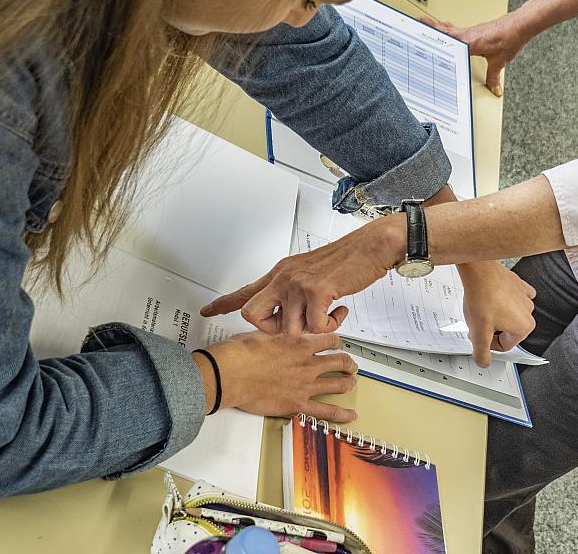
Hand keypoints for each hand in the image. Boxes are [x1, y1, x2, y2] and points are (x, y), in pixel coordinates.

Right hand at [194, 331, 358, 421]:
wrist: (229, 373)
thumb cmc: (240, 354)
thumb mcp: (262, 334)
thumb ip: (276, 335)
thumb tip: (275, 333)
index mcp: (299, 343)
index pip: (329, 339)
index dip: (336, 341)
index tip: (337, 343)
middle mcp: (307, 363)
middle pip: (340, 361)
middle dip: (348, 363)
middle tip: (351, 365)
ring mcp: (305, 385)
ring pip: (339, 384)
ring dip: (349, 383)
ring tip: (352, 383)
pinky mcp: (298, 404)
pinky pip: (326, 411)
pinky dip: (341, 414)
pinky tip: (349, 415)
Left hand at [201, 219, 401, 336]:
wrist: (370, 247)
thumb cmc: (346, 261)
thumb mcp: (310, 273)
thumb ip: (293, 291)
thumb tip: (288, 315)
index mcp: (280, 273)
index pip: (244, 291)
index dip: (223, 304)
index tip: (207, 310)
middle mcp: (283, 277)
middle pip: (252, 315)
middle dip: (270, 330)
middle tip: (294, 326)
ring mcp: (297, 284)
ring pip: (288, 329)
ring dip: (310, 331)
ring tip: (328, 315)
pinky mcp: (316, 292)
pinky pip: (314, 328)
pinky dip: (329, 327)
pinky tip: (338, 312)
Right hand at [422, 10, 534, 95]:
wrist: (522, 24)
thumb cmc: (511, 37)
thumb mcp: (500, 61)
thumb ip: (494, 77)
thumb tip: (494, 89)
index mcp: (471, 42)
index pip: (449, 47)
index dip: (437, 49)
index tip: (425, 49)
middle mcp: (469, 34)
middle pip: (446, 32)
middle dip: (432, 29)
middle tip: (419, 24)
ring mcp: (472, 30)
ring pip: (451, 29)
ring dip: (439, 28)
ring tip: (428, 24)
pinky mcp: (477, 29)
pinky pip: (459, 29)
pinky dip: (451, 29)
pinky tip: (450, 29)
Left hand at [457, 260, 536, 366]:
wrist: (480, 270)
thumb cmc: (482, 297)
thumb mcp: (478, 332)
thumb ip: (481, 353)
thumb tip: (484, 363)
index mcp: (524, 327)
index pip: (504, 346)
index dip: (487, 344)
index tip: (477, 336)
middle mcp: (529, 312)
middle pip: (507, 331)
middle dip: (491, 329)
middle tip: (477, 322)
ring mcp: (525, 297)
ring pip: (508, 315)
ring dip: (495, 315)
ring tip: (481, 308)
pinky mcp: (519, 284)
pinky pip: (512, 298)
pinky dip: (503, 300)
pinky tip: (492, 297)